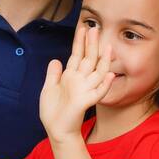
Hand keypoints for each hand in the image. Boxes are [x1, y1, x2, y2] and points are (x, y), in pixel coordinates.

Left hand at [40, 24, 114, 141]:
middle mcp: (79, 81)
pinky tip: (109, 75)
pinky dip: (104, 84)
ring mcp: (84, 91)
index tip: (82, 28)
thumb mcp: (48, 89)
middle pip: (88, 59)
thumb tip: (56, 60)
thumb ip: (53, 74)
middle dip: (91, 44)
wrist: (56, 130)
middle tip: (95, 28)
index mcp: (70, 77)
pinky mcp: (85, 102)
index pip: (77, 55)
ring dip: (103, 60)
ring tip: (107, 47)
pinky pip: (98, 92)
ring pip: (97, 72)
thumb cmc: (53, 112)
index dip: (79, 42)